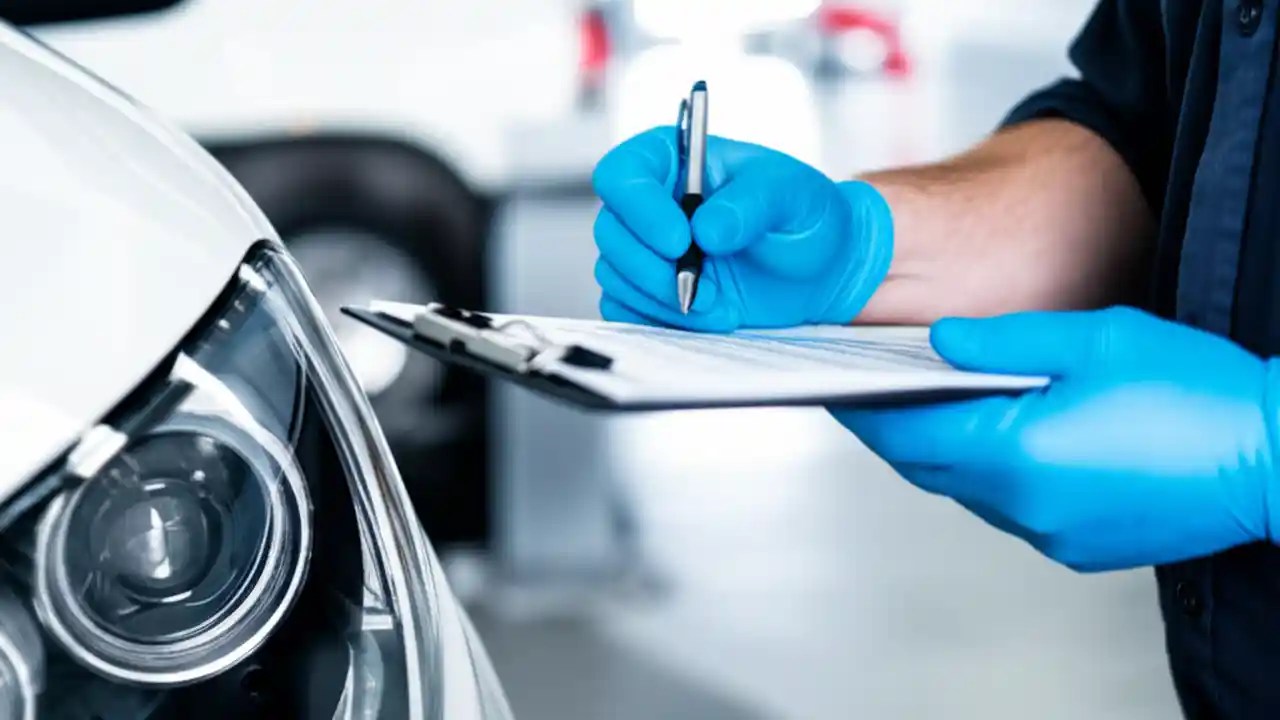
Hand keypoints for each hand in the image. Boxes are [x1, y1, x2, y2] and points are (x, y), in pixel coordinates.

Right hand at [592, 127, 892, 330]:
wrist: (819, 266)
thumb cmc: (804, 214)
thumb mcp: (793, 194)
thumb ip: (752, 203)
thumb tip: (707, 228)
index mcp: (672, 160)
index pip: (621, 174)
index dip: (640, 208)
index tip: (681, 241)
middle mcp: (649, 203)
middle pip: (610, 232)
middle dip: (652, 269)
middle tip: (702, 287)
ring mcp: (645, 249)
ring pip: (615, 275)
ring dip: (663, 299)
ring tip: (719, 304)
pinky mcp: (649, 290)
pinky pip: (627, 309)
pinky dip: (661, 320)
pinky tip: (708, 316)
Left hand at [832, 307, 1279, 571]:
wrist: (1274, 458)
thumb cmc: (1196, 392)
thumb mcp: (1096, 339)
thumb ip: (1005, 339)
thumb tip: (939, 339)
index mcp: (1016, 452)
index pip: (908, 436)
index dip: (865, 412)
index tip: (839, 388)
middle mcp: (1022, 505)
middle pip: (931, 467)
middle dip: (900, 430)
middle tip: (880, 390)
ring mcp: (1050, 533)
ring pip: (970, 490)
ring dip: (951, 451)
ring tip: (947, 405)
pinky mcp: (1077, 547)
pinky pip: (1012, 509)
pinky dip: (996, 475)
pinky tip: (1014, 437)